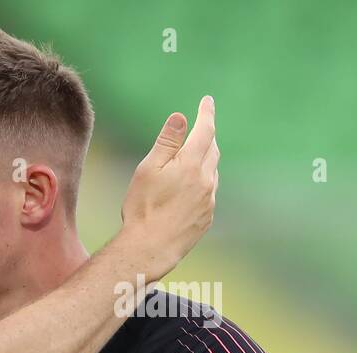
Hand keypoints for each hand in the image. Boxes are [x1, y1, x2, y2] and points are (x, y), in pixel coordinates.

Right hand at [117, 94, 218, 280]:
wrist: (150, 247)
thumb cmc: (143, 207)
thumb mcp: (148, 169)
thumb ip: (166, 142)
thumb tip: (180, 117)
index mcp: (191, 163)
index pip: (205, 130)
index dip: (206, 113)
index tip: (207, 101)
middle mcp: (206, 179)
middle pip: (212, 149)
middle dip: (207, 136)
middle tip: (200, 128)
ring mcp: (209, 199)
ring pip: (212, 171)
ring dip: (205, 160)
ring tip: (193, 159)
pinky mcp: (207, 216)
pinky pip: (209, 192)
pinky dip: (203, 182)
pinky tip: (189, 190)